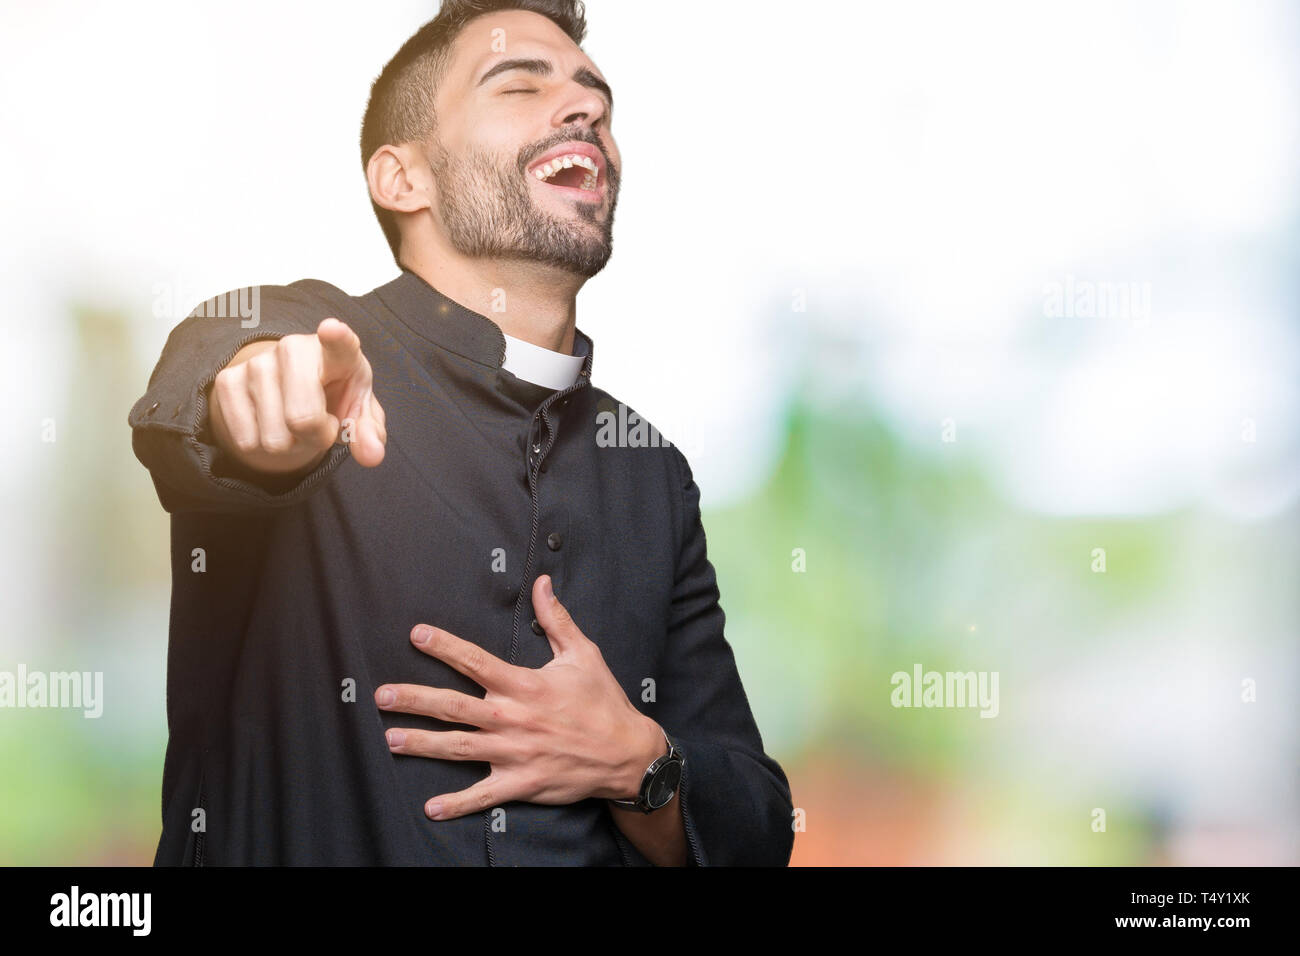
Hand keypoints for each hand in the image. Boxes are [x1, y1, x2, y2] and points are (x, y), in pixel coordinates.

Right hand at [207, 317, 386, 474]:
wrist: (293, 386)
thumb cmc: (334, 396)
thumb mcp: (359, 412)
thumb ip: (369, 432)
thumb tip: (372, 455)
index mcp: (337, 352)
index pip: (339, 342)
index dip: (336, 337)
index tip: (332, 328)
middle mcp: (293, 348)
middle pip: (302, 418)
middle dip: (316, 438)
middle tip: (322, 425)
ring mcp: (257, 363)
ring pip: (274, 438)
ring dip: (290, 444)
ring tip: (297, 423)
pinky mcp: (227, 380)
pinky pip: (246, 440)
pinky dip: (263, 445)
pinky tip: (272, 423)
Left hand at [375, 574, 666, 819]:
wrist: (626, 754)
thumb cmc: (603, 702)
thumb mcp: (583, 654)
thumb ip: (556, 620)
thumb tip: (541, 583)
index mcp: (525, 685)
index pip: (476, 661)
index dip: (444, 646)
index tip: (417, 635)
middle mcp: (513, 719)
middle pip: (454, 706)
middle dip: (415, 699)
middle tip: (381, 695)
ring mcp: (515, 754)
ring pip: (459, 748)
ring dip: (422, 744)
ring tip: (391, 738)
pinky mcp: (522, 784)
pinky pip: (484, 796)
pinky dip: (457, 804)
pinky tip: (431, 808)